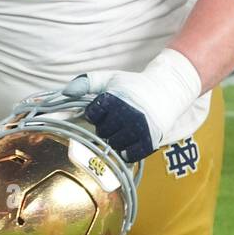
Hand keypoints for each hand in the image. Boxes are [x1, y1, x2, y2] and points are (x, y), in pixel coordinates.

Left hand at [64, 50, 201, 163]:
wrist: (167, 90)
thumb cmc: (134, 85)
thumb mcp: (110, 78)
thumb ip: (86, 82)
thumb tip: (66, 92)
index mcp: (114, 99)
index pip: (92, 115)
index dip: (96, 112)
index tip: (105, 108)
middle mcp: (126, 115)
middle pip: (102, 132)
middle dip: (106, 127)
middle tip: (116, 119)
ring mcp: (138, 130)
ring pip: (114, 145)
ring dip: (116, 139)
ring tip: (124, 128)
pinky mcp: (149, 141)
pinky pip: (129, 156)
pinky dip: (127, 151)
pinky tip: (130, 140)